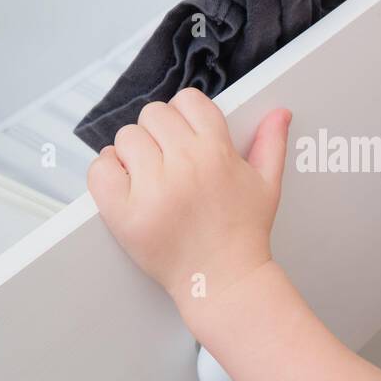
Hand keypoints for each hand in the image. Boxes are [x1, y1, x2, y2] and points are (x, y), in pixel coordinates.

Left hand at [87, 88, 291, 309]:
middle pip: (153, 115)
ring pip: (125, 138)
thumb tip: (279, 113)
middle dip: (158, 133)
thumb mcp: (266, 184)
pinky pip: (100, 169)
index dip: (183, 115)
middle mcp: (184, 165)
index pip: (187, 101)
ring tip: (149, 177)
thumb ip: (271, 143)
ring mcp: (152, 189)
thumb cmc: (244, 234)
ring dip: (133, 153)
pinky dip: (108, 172)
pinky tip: (125, 185)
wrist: (222, 280)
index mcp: (217, 152)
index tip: (183, 136)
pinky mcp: (125, 213)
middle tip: (167, 160)